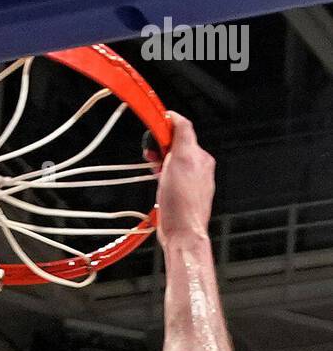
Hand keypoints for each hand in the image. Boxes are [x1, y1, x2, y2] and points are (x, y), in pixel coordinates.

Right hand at [144, 112, 215, 245]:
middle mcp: (199, 167)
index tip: (154, 125)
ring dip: (161, 163)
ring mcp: (192, 182)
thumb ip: (181, 133)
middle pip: (177, 146)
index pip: (184, 129)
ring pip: (173, 162)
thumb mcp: (180, 159)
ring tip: (154, 172)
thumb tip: (175, 117)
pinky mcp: (184, 195)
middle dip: (161, 147)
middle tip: (150, 154)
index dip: (167, 125)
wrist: (182, 233)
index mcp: (200, 156)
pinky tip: (159, 185)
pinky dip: (163, 177)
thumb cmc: (181, 203)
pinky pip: (172, 178)